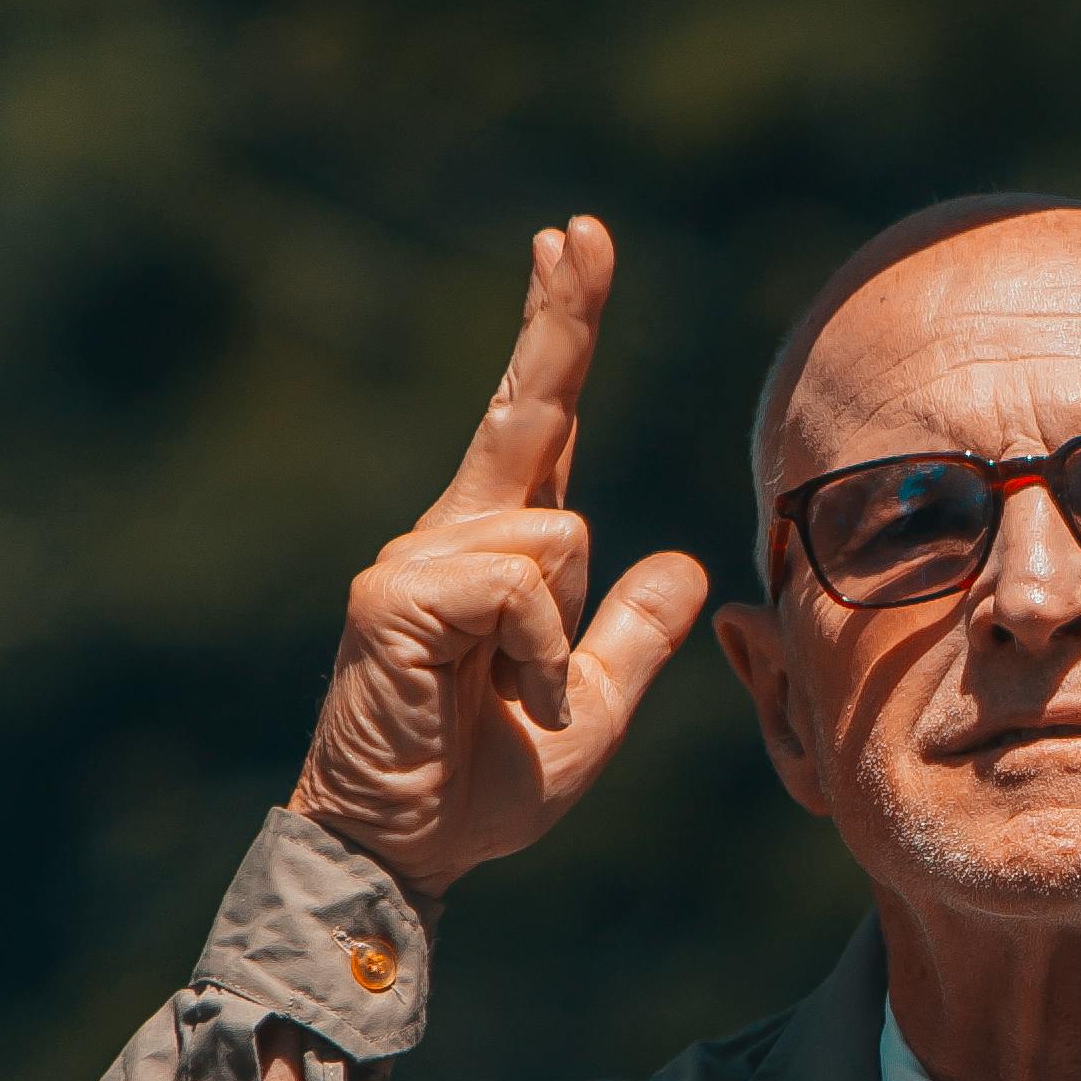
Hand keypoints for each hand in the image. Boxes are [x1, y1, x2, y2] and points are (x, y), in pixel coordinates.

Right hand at [290, 220, 707, 900]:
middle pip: (525, 409)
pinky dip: (538, 650)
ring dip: (564, 635)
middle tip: (578, 228)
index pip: (538, 422)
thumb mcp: (593, 709)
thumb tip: (684, 562)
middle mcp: (452, 535)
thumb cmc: (485, 785)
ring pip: (557, 533)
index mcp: (499, 552)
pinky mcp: (395, 596)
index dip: (557, 331)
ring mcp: (416, 559)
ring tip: (517, 696)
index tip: (570, 244)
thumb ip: (633, 636)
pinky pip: (519, 584)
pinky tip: (498, 691)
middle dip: (558, 319)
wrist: (409, 851)